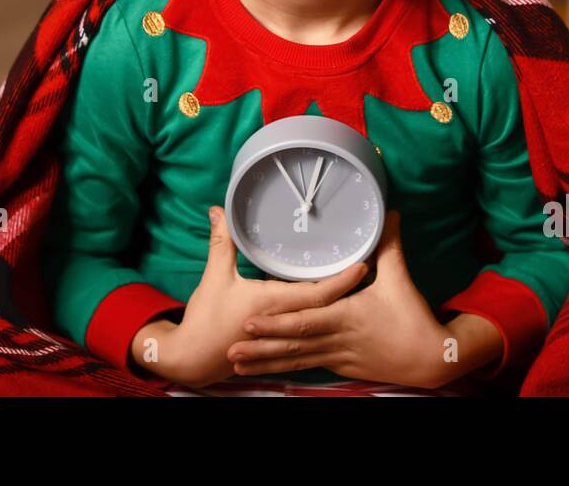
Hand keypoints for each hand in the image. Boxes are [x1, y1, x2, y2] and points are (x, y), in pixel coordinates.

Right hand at [133, 205, 368, 388]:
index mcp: (275, 304)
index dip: (343, 279)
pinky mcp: (282, 343)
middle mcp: (286, 321)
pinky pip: (311, 329)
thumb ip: (222, 242)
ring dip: (342, 304)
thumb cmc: (207, 318)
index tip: (364, 264)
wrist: (195, 359)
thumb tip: (218, 210)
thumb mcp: (215, 276)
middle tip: (373, 265)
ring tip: (365, 285)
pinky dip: (326, 317)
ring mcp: (285, 336)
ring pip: (322, 318)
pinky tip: (339, 308)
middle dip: (349, 288)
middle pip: (328, 304)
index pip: (319, 293)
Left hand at [226, 210, 454, 389]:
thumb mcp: (398, 278)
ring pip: (296, 361)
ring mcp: (338, 358)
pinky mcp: (342, 367)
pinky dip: (286, 368)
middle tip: (231, 348)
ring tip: (238, 363)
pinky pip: (308, 367)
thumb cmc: (412, 317)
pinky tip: (268, 368)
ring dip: (266, 362)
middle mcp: (336, 340)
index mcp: (344, 317)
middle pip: (293, 345)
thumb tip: (389, 213)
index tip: (248, 321)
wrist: (430, 359)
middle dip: (261, 347)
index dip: (275, 324)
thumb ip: (389, 246)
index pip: (304, 322)